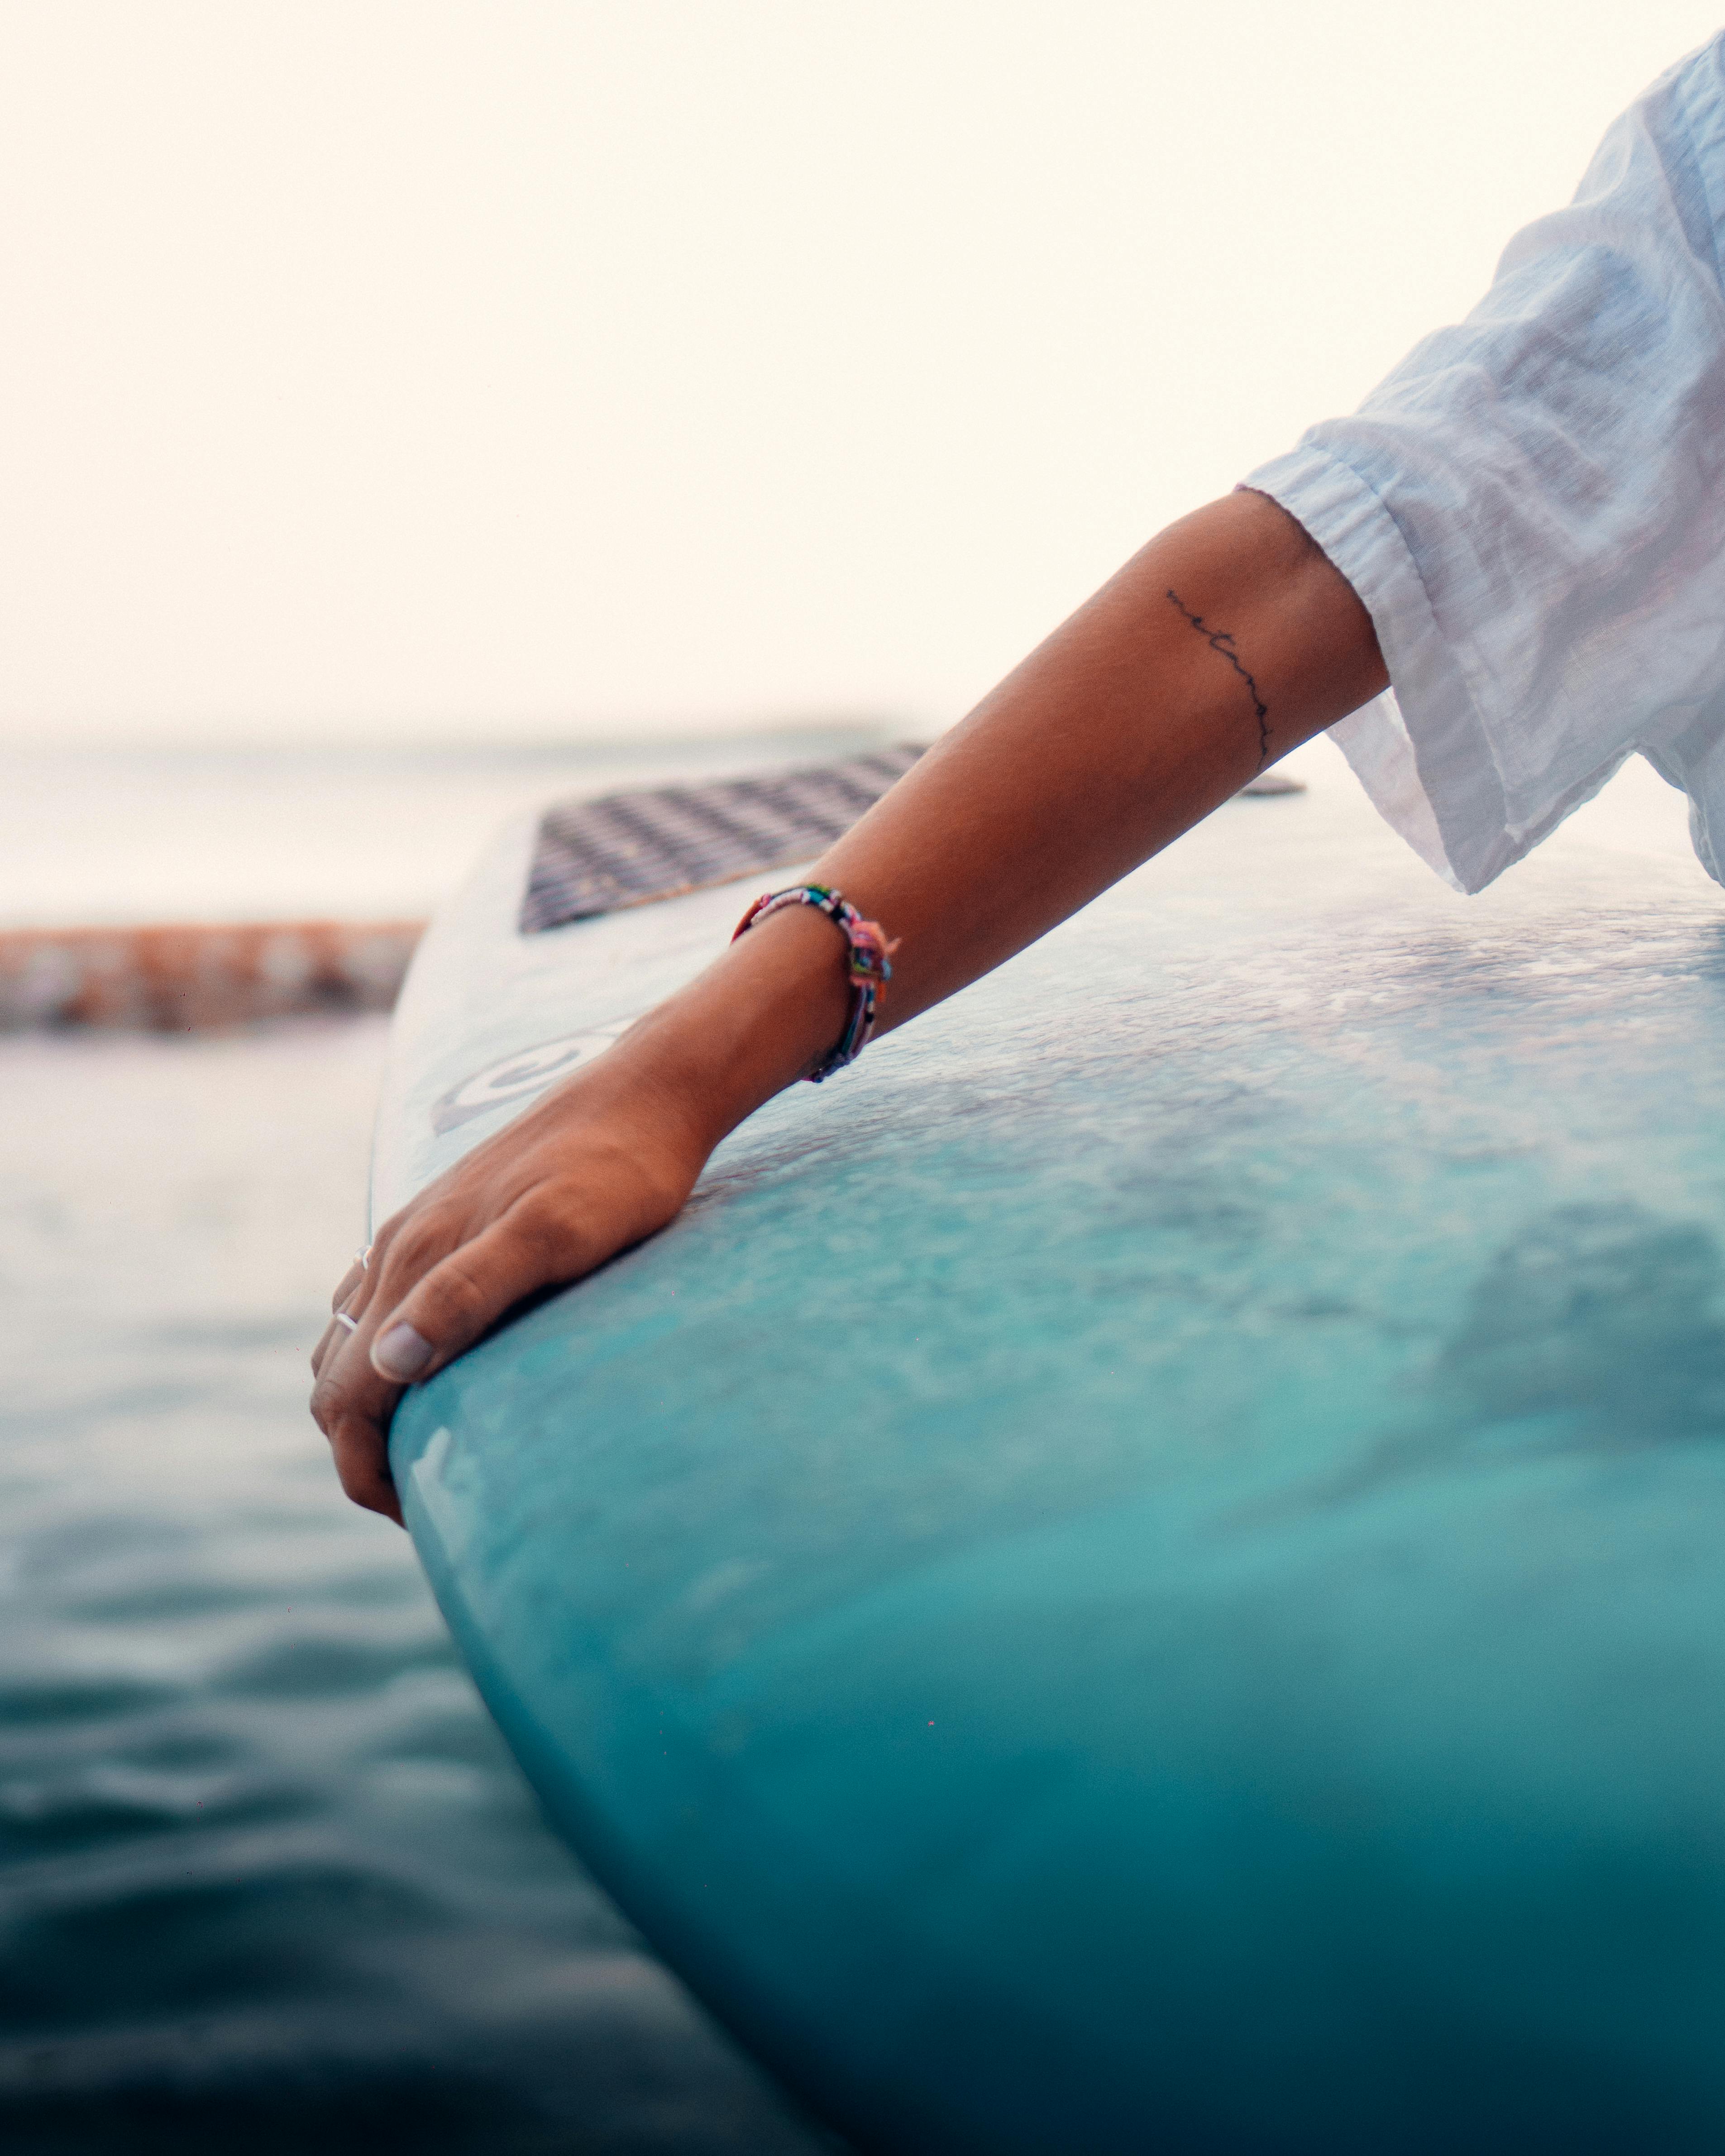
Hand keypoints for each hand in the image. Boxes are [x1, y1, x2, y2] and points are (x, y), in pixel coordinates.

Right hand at [309, 1041, 711, 1522]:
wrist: (646, 1092)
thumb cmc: (619, 1173)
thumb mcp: (558, 1236)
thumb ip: (472, 1292)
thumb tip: (387, 1363)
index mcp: (415, 1263)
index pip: (348, 1397)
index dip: (368, 1471)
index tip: (425, 1514)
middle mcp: (398, 1247)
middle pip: (336, 1379)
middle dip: (362, 1452)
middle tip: (432, 1499)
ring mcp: (413, 1230)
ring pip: (348, 1339)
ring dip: (368, 1405)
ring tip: (432, 1446)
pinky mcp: (440, 1218)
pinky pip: (378, 1300)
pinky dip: (382, 1355)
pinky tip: (435, 1369)